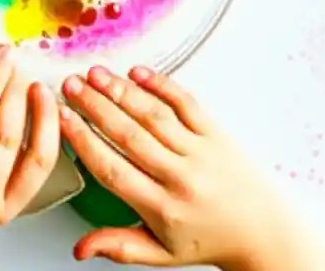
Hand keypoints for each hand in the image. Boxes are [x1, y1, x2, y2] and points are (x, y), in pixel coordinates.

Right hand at [60, 67, 324, 269]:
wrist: (263, 232)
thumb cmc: (210, 240)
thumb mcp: (160, 252)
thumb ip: (118, 247)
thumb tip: (79, 249)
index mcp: (162, 207)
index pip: (112, 168)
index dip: (83, 140)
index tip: (61, 118)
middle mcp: (181, 176)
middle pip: (129, 134)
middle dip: (95, 106)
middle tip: (71, 86)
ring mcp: (201, 152)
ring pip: (154, 115)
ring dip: (121, 90)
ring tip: (96, 74)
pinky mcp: (218, 134)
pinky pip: (187, 103)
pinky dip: (162, 85)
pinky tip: (138, 72)